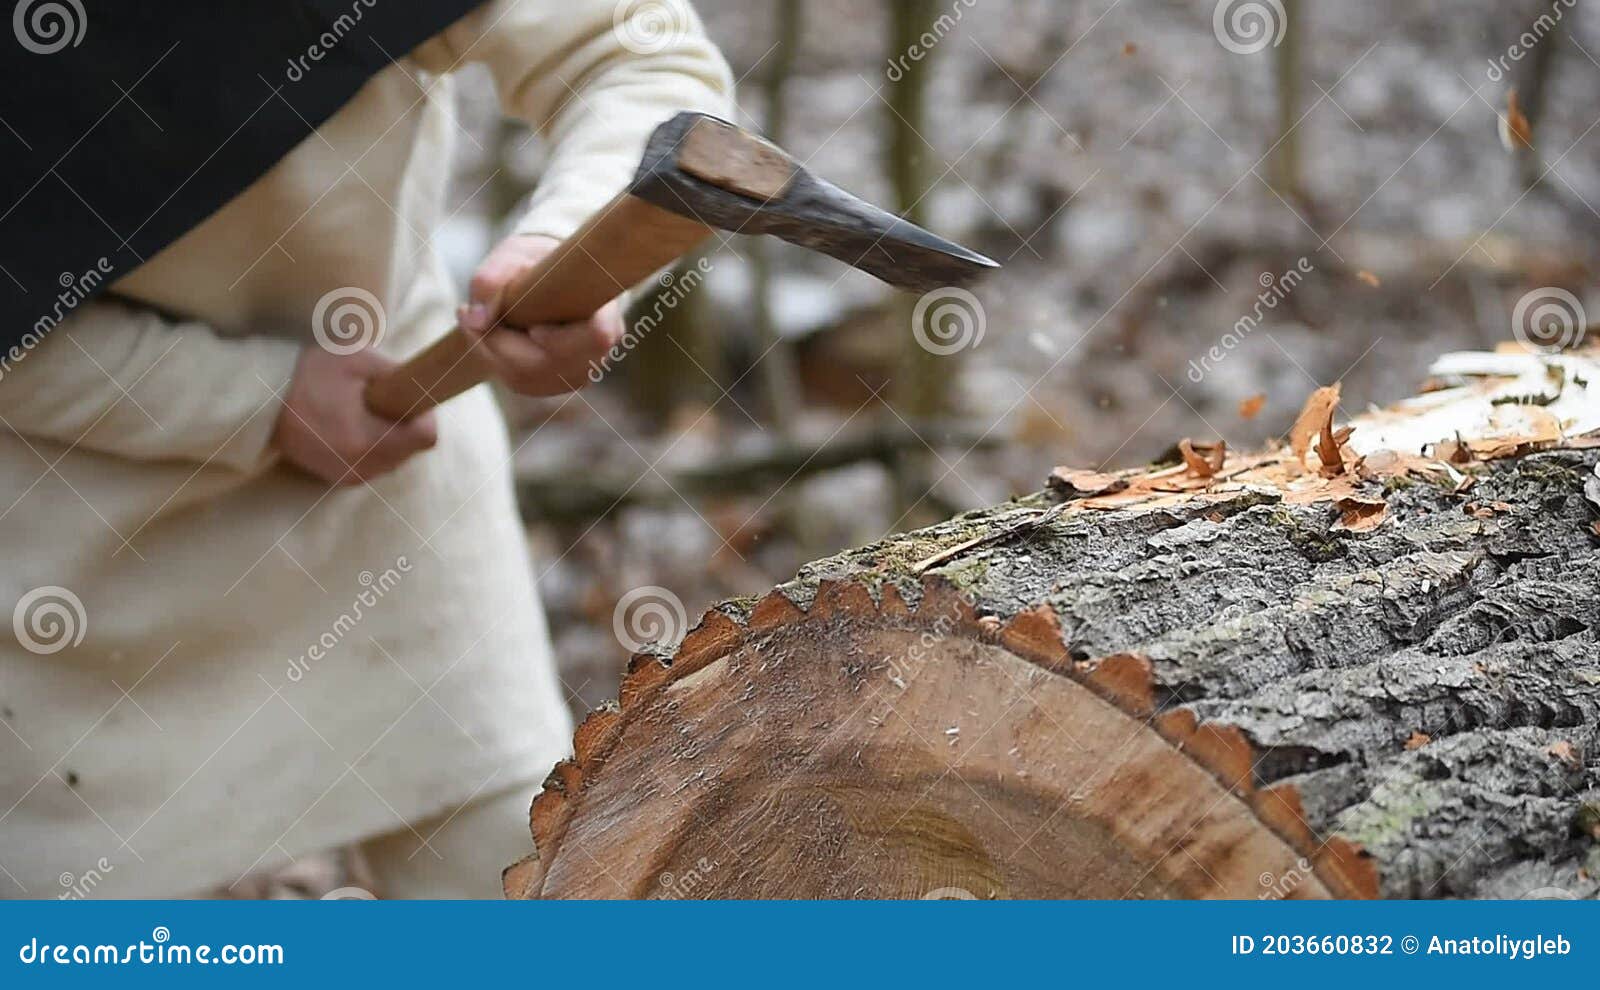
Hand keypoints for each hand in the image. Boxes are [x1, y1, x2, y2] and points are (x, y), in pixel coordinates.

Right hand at [272, 348, 438, 485]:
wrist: (260, 403)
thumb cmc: (308, 375)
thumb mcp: (356, 360)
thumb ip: (396, 373)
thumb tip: (424, 387)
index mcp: (368, 439)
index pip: (426, 437)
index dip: (426, 413)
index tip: (411, 395)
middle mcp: (363, 466)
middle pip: (414, 449)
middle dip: (408, 424)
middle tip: (385, 399)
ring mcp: (352, 477)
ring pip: (397, 459)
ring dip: (393, 437)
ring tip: (366, 412)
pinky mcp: (341, 481)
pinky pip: (377, 465)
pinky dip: (376, 447)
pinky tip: (355, 426)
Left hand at [460, 234, 624, 396]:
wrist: (547, 278)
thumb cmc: (535, 262)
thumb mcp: (511, 257)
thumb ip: (492, 280)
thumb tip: (476, 320)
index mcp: (605, 313)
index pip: (597, 337)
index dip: (561, 338)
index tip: (532, 326)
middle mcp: (599, 351)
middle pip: (550, 363)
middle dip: (501, 342)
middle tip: (468, 311)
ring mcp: (580, 372)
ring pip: (530, 378)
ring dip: (492, 352)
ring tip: (474, 319)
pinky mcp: (556, 383)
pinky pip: (521, 383)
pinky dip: (494, 360)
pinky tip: (485, 335)